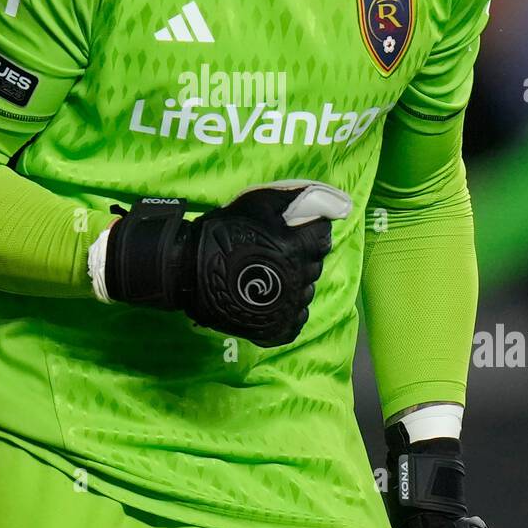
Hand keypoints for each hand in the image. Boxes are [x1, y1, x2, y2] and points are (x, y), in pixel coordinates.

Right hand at [93, 180, 351, 346]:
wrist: (186, 271)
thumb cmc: (223, 231)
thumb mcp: (258, 202)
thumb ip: (300, 198)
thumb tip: (341, 204)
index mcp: (296, 249)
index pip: (323, 238)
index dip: (308, 232)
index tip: (290, 231)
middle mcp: (297, 280)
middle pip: (315, 265)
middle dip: (301, 255)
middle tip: (274, 250)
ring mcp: (287, 308)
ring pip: (306, 291)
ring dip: (294, 281)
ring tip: (268, 274)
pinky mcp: (276, 329)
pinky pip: (296, 318)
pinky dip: (287, 308)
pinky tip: (270, 298)